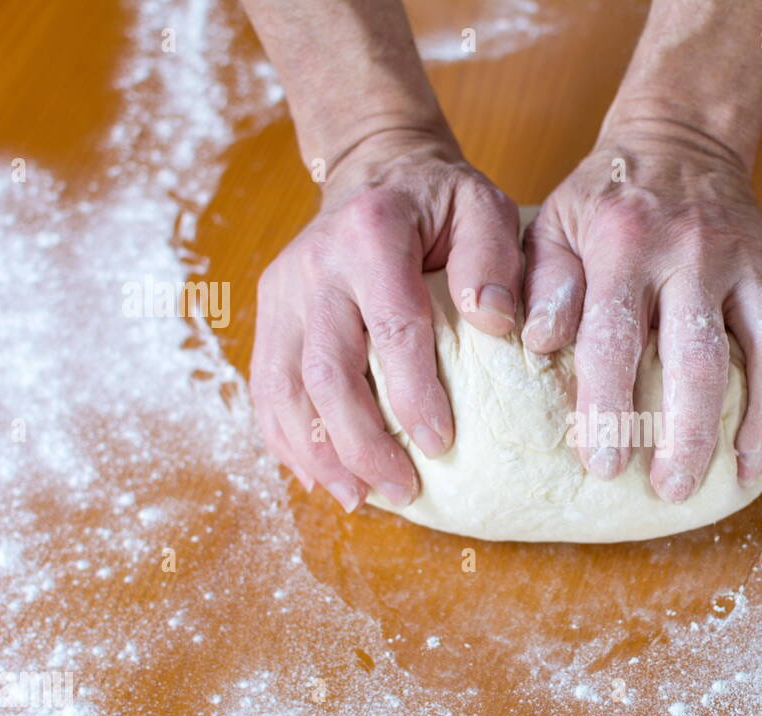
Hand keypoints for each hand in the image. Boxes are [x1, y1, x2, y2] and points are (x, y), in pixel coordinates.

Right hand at [249, 130, 521, 511]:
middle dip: (361, 441)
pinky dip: (289, 439)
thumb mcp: (482, 207)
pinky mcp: (269, 314)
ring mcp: (282, 292)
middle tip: (403, 490)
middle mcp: (314, 266)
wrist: (376, 170)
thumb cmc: (441, 202)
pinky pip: (267, 387)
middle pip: (325, 371)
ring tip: (359, 498)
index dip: (412, 395)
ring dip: (318, 452)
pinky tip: (322, 476)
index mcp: (371, 236)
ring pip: (285, 388)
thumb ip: (493, 260)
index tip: (440, 446)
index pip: (391, 329)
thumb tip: (495, 324)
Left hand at [521, 121, 761, 501]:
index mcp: (626, 244)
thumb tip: (537, 342)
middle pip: (701, 357)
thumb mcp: (554, 224)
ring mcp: (748, 262)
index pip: (615, 338)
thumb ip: (543, 282)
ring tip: (744, 471)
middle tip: (673, 488)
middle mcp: (694, 253)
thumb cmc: (605, 198)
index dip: (608, 407)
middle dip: (689, 433)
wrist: (679, 139)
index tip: (602, 465)